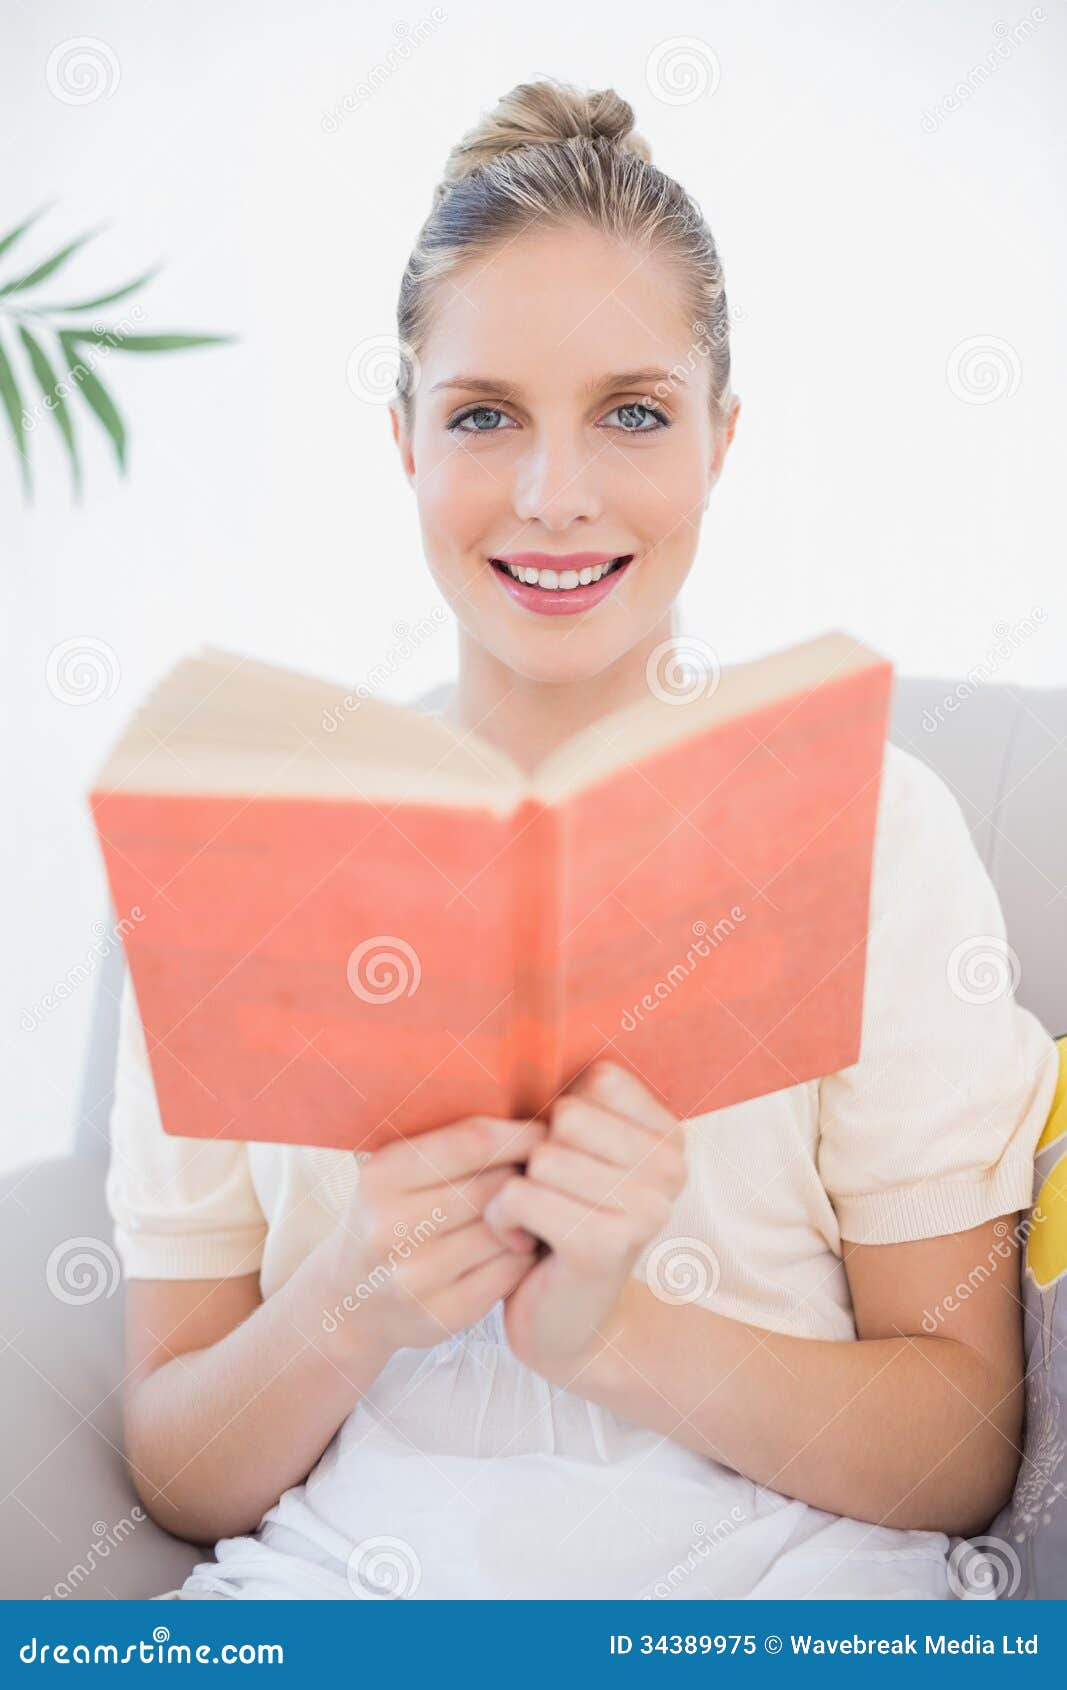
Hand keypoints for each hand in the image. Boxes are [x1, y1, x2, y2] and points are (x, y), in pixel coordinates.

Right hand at [321, 1114, 545, 1357]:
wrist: (348, 1302)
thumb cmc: (389, 1218)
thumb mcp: (395, 1172)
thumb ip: (449, 1144)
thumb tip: (533, 1107)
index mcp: (381, 1175)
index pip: (474, 1141)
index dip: (523, 1134)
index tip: (550, 1131)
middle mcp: (390, 1227)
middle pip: (494, 1188)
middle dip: (530, 1178)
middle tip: (551, 1173)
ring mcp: (414, 1277)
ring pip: (507, 1232)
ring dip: (531, 1219)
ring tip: (538, 1209)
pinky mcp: (441, 1316)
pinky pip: (509, 1274)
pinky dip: (525, 1257)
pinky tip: (522, 1246)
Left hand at [481, 1061, 687, 1382]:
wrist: (568, 1321)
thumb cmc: (561, 1220)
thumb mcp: (579, 1154)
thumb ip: (576, 1105)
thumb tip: (524, 1034)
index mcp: (671, 1137)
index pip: (598, 1079)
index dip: (561, 1114)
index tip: (570, 1159)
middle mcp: (672, 1169)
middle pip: (566, 1116)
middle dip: (536, 1154)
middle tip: (550, 1198)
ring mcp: (645, 1208)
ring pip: (541, 1155)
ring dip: (515, 1190)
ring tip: (536, 1221)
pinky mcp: (605, 1245)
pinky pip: (518, 1195)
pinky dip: (502, 1219)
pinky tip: (523, 1243)